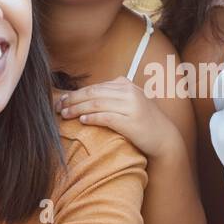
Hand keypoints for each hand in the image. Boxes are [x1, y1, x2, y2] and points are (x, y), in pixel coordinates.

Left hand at [56, 76, 180, 157]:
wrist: (165, 138)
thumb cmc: (144, 122)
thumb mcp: (131, 102)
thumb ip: (114, 95)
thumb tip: (87, 95)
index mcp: (127, 85)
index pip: (96, 87)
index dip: (76, 93)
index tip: (63, 100)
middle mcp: (129, 92)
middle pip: (93, 93)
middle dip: (73, 100)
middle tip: (58, 107)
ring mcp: (131, 106)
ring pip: (97, 104)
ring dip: (78, 109)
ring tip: (65, 114)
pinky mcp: (131, 121)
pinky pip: (107, 117)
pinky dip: (93, 118)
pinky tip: (82, 121)